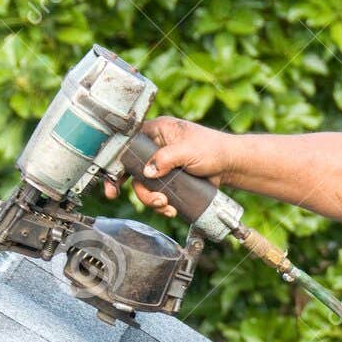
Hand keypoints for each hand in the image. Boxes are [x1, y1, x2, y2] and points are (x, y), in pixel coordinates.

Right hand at [103, 117, 237, 218]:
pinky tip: (171, 209)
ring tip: (164, 205)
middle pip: (131, 169)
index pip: (128, 143)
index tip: (111, 178)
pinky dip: (161, 204)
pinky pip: (157, 193)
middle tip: (123, 196)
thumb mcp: (188, 150)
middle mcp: (155, 148)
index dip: (116, 160)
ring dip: (150, 198)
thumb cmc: (213, 149)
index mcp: (156, 132)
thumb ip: (166, 159)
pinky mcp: (169, 181)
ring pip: (144, 185)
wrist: (230, 166)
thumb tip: (147, 172)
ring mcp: (161, 166)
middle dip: (135, 187)